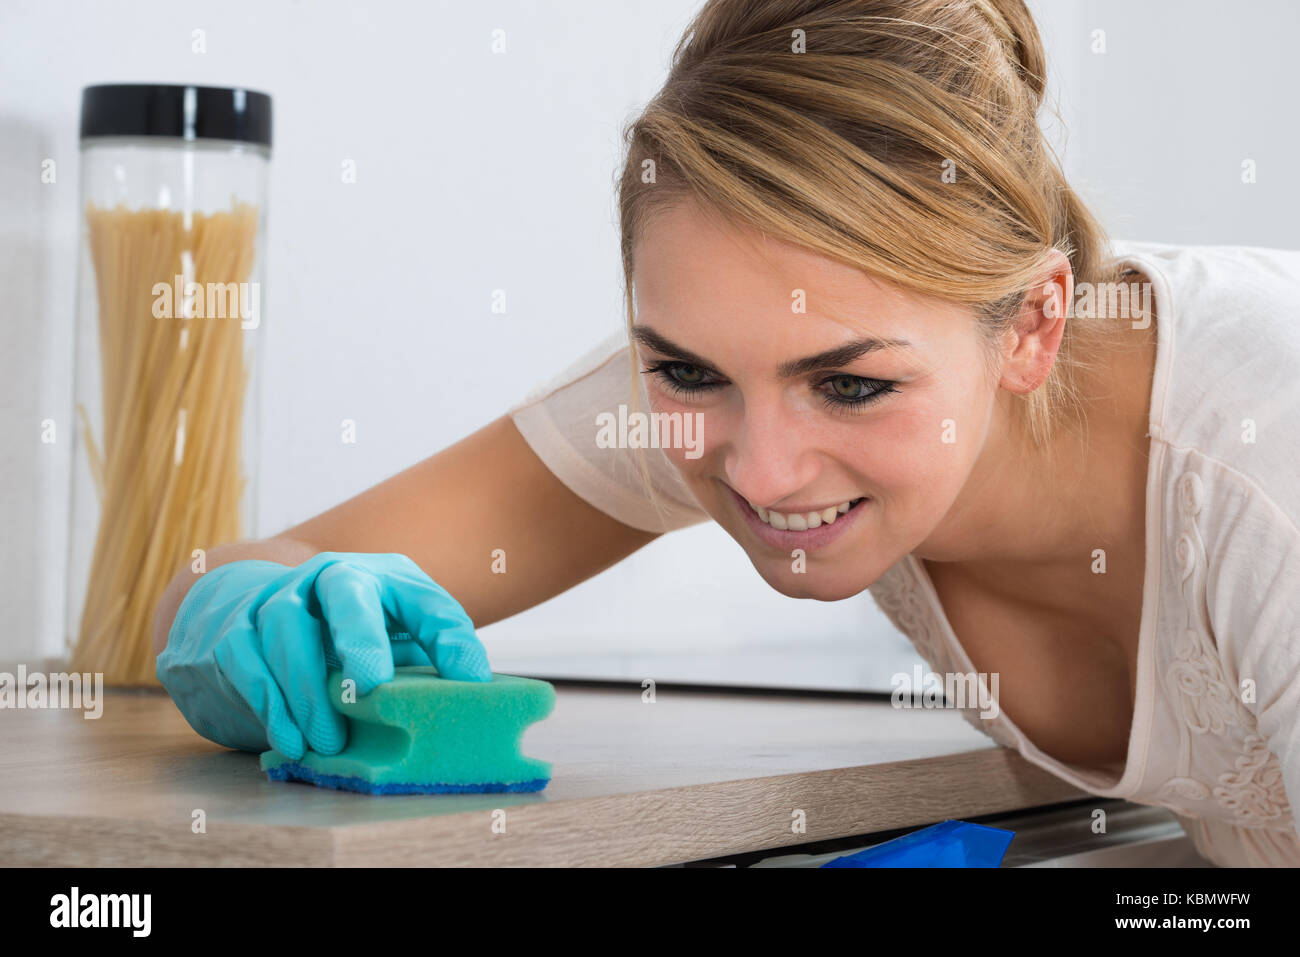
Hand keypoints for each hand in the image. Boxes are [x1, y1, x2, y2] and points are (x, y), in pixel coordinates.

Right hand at [156, 552, 489, 758]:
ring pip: (285, 630)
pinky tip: (291, 740)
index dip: (449, 638)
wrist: (248, 616)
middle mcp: (325, 578)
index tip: (469, 679)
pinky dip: (268, 703)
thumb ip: (433, 657)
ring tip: (329, 741)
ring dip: (307, 690)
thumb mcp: (394, 638)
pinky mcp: (232, 633)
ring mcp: (274, 601)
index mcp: (380, 579)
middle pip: (342, 591)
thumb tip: (474, 692)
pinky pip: (244, 661)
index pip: (423, 600)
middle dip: (359, 636)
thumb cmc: (342, 637)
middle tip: (372, 686)